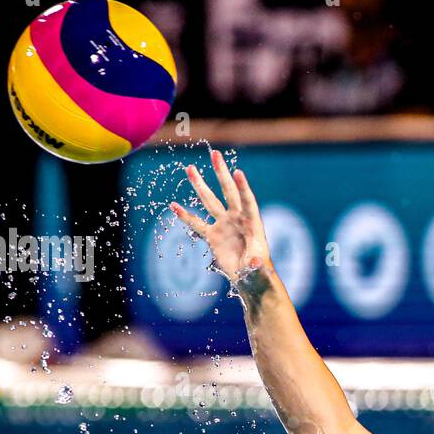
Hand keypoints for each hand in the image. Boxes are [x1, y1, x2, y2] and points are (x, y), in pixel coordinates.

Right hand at [168, 148, 270, 283]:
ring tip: (190, 168)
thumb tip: (255, 263)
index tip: (237, 172)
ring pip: (210, 201)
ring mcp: (224, 225)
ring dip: (200, 185)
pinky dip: (185, 216)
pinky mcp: (212, 235)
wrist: (249, 278)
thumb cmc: (259, 273)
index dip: (243, 188)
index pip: (247, 201)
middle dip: (221, 174)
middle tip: (215, 154)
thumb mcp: (259, 269)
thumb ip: (257, 265)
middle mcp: (237, 219)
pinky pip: (196, 223)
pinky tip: (174, 206)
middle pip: (228, 192)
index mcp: (252, 223)